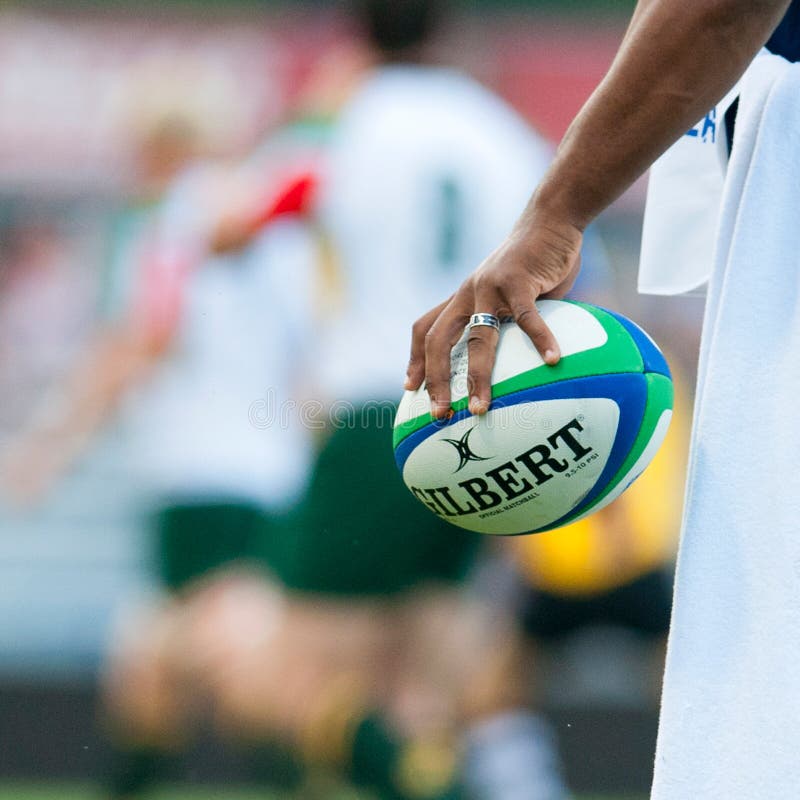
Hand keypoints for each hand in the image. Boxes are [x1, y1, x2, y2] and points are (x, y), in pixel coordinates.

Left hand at [406, 210, 583, 417]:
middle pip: (440, 341)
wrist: (550, 219)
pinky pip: (529, 318)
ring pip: (477, 338)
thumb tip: (517, 360)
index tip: (410, 389)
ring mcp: (490, 287)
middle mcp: (468, 293)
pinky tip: (553, 362)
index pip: (426, 329)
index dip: (415, 359)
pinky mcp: (519, 281)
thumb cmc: (534, 263)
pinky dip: (541, 341)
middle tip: (439, 413)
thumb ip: (505, 321)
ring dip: (476, 376)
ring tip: (480, 407)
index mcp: (462, 298)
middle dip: (435, 379)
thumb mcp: (509, 293)